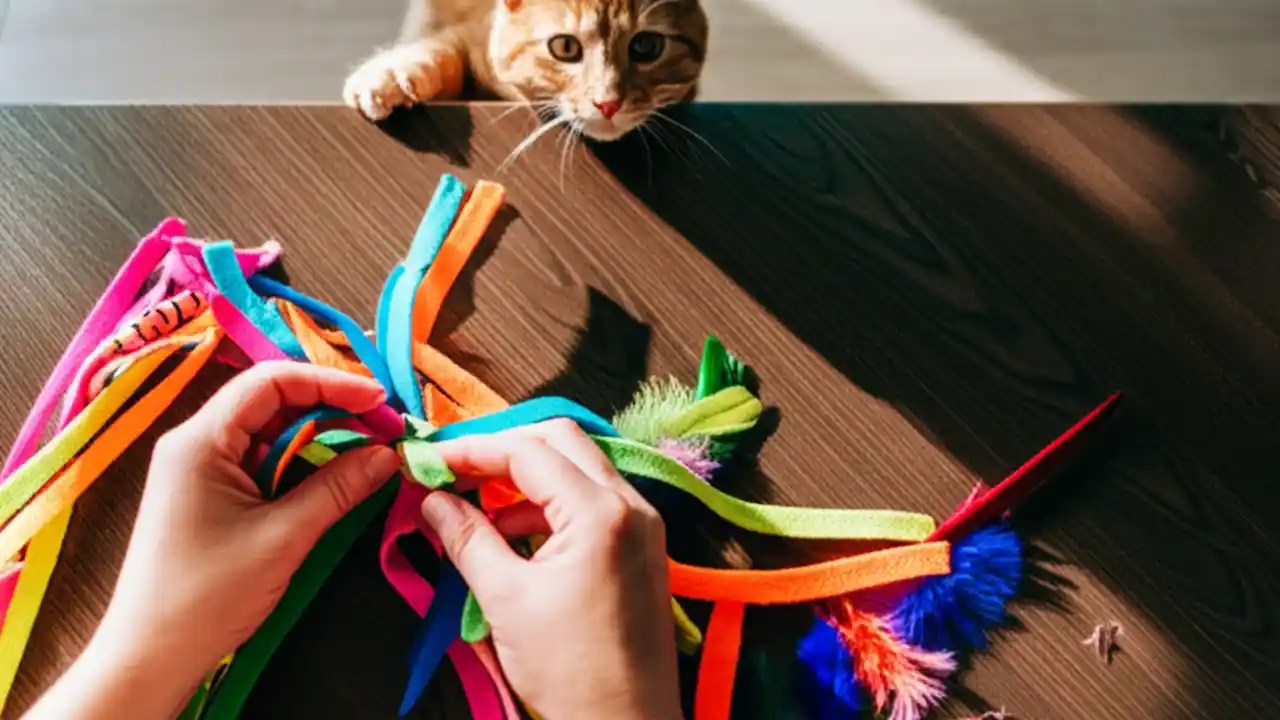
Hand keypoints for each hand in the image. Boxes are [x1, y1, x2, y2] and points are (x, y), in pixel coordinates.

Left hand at [27, 362, 399, 718]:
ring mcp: (202, 469)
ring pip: (272, 433)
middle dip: (332, 408)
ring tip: (370, 450)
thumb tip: (388, 454)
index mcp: (201, 440)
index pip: (271, 382)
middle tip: (385, 428)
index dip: (331, 383)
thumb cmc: (208, 594)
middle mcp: (197, 442)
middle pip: (273, 401)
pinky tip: (338, 476)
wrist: (151, 656)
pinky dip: (304, 464)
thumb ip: (337, 489)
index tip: (381, 401)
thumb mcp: (283, 537)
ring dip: (322, 438)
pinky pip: (264, 462)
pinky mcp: (212, 494)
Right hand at [421, 420, 682, 719]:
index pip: (530, 450)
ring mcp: (643, 526)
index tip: (432, 459)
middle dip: (504, 449)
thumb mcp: (506, 599)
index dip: (474, 448)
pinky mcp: (641, 548)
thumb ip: (467, 538)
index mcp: (601, 513)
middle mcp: (632, 506)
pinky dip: (550, 508)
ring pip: (579, 469)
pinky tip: (512, 538)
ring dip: (527, 479)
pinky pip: (593, 503)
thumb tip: (433, 499)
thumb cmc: (571, 671)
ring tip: (475, 512)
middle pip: (561, 442)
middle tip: (456, 469)